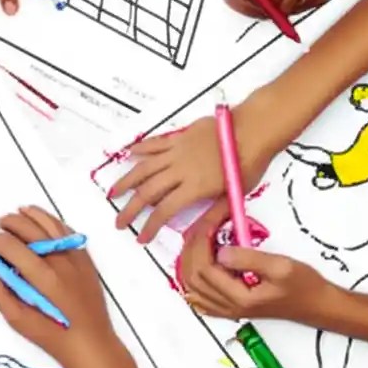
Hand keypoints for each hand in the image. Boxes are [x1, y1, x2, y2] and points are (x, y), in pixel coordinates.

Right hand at [0, 206, 120, 367]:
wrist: (93, 345)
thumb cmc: (55, 338)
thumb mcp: (20, 323)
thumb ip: (0, 296)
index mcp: (43, 278)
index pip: (12, 246)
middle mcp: (60, 261)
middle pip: (29, 229)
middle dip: (9, 223)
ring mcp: (76, 257)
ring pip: (51, 224)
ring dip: (31, 215)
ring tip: (17, 212)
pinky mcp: (86, 259)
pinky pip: (67, 231)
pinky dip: (52, 221)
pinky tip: (42, 221)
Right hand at [109, 109, 271, 242]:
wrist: (253, 130)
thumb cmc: (250, 161)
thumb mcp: (234, 193)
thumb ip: (213, 210)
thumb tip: (199, 227)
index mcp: (195, 187)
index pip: (165, 210)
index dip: (150, 226)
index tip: (142, 237)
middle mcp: (180, 170)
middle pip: (147, 191)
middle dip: (130, 209)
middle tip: (119, 221)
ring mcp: (177, 151)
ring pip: (144, 167)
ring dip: (126, 181)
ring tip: (113, 192)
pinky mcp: (179, 137)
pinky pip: (154, 144)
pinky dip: (140, 149)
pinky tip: (129, 154)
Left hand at [179, 208, 334, 322]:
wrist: (317, 305)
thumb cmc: (304, 285)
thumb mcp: (281, 266)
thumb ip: (249, 259)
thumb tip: (220, 251)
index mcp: (239, 298)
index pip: (204, 267)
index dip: (202, 240)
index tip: (211, 219)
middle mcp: (228, 307)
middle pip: (192, 276)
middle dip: (193, 245)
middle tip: (205, 222)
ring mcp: (226, 309)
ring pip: (191, 286)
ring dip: (189, 258)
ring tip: (201, 235)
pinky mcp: (229, 307)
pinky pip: (199, 296)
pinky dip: (191, 276)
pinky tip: (196, 261)